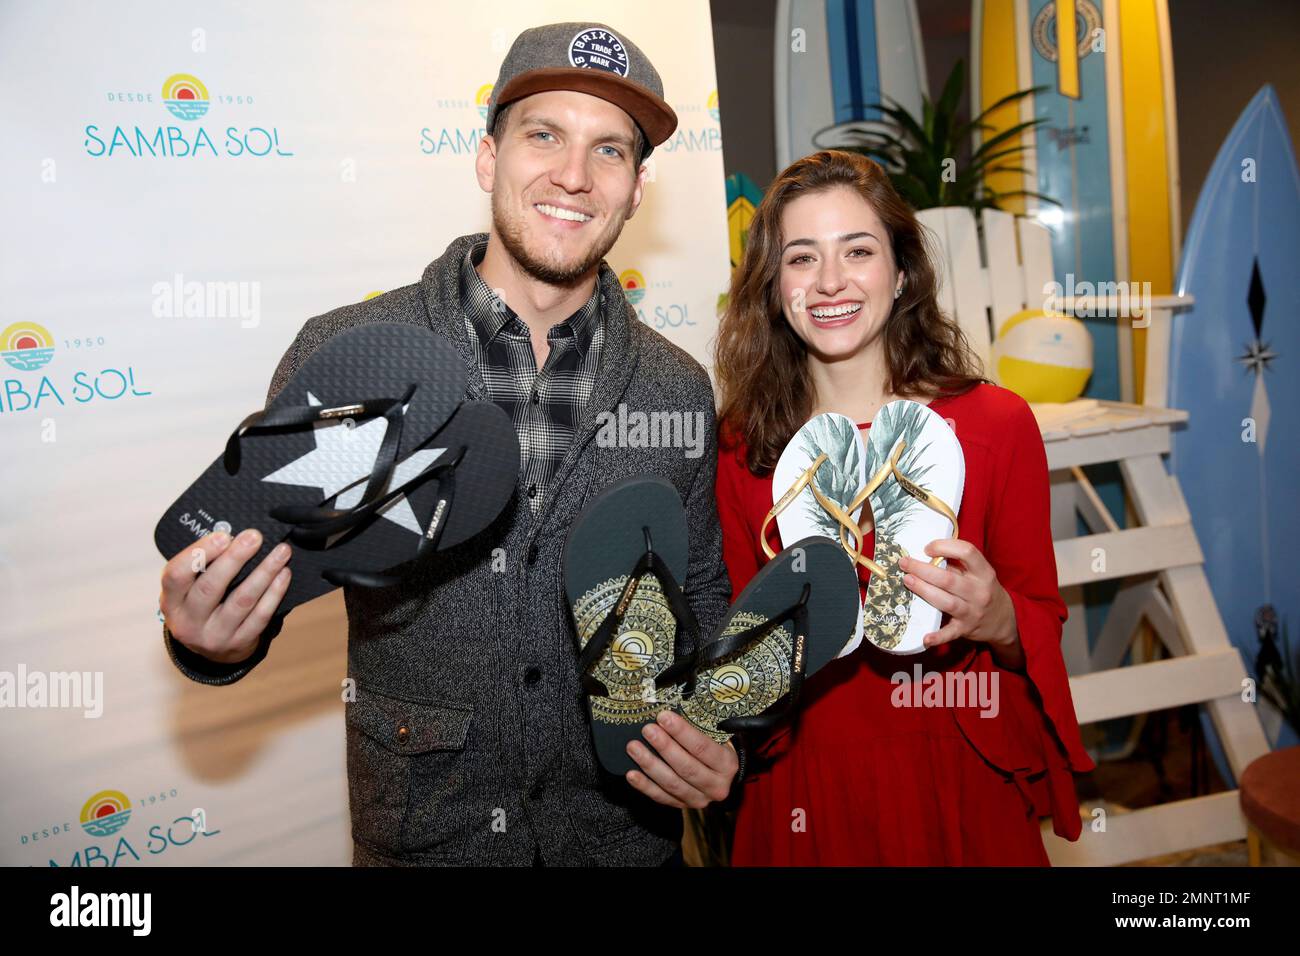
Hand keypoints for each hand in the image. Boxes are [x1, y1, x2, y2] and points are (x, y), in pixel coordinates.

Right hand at [159, 528, 291, 664]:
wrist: (212, 651)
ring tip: (281, 551)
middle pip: (210, 588)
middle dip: (235, 558)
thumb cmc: (201, 607)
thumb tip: (233, 537)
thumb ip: (203, 567)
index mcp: (171, 603)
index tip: (223, 536)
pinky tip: (284, 573)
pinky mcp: (240, 643)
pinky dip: (275, 592)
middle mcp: (188, 622)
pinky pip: (261, 616)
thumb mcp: (188, 591)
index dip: (198, 554)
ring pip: (242, 601)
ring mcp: (215, 636)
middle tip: (255, 537)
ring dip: (264, 572)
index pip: (175, 576)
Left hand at [625, 710, 738, 808]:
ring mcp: (699, 799)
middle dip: (664, 747)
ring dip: (650, 765)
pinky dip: (645, 786)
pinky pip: (661, 797)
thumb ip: (698, 727)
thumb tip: (668, 714)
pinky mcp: (682, 806)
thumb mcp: (716, 736)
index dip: (682, 732)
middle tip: (647, 730)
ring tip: (633, 747)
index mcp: (727, 765)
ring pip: (672, 783)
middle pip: (686, 767)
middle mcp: (716, 786)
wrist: (722, 775)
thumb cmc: (716, 748)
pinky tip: (631, 774)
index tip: (663, 717)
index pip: (702, 747)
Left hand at [898, 538, 1022, 666]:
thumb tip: (927, 554)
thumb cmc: (984, 590)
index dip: (945, 547)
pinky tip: (925, 638)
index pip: (967, 552)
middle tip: (904, 563)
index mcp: (983, 572)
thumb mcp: (979, 574)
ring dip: (924, 591)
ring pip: (945, 602)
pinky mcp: (965, 629)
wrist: (1003, 620)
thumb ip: (958, 564)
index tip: (927, 548)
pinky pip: (950, 633)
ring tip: (907, 581)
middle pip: (948, 579)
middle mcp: (979, 591)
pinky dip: (938, 637)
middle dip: (923, 570)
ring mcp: (972, 612)